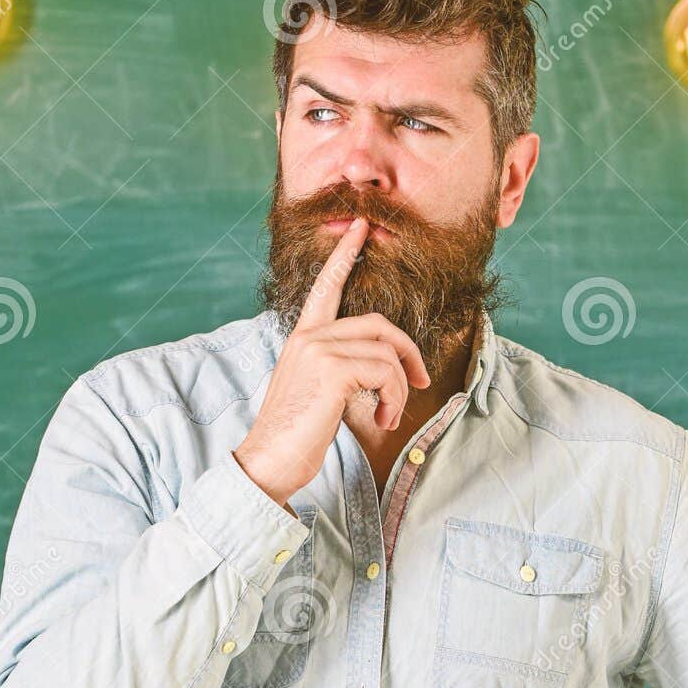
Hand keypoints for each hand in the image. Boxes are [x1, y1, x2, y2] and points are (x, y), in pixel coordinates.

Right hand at [234, 218, 430, 508]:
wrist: (268, 461)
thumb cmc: (295, 434)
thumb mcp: (316, 390)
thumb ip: (338, 366)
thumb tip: (379, 368)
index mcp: (303, 337)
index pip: (326, 286)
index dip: (345, 254)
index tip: (361, 226)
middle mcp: (309, 336)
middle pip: (379, 324)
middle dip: (408, 352)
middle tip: (419, 382)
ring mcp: (320, 350)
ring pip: (387, 354)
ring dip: (398, 390)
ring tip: (386, 417)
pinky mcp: (333, 370)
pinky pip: (386, 373)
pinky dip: (393, 400)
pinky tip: (380, 420)